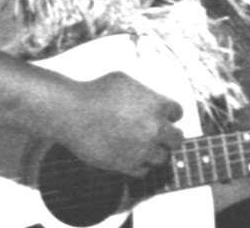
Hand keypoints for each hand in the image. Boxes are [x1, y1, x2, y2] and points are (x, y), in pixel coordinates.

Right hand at [59, 72, 184, 176]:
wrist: (71, 113)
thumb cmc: (95, 91)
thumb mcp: (125, 80)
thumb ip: (145, 92)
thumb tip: (153, 99)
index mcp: (158, 106)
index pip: (178, 113)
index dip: (169, 114)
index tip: (161, 115)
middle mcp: (154, 128)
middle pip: (177, 139)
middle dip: (169, 136)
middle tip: (160, 135)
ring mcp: (142, 149)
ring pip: (162, 157)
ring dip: (155, 151)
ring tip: (143, 146)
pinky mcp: (126, 165)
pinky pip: (143, 170)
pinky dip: (139, 164)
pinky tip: (131, 155)